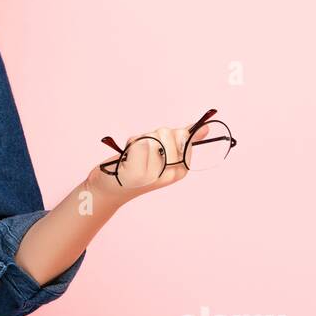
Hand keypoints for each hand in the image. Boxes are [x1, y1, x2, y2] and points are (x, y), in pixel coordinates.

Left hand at [88, 120, 207, 203]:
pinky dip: (129, 145)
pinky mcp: (138, 174)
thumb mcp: (164, 153)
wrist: (110, 187)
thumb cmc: (137, 166)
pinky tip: (127, 160)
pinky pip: (137, 143)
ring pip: (150, 137)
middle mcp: (171, 174)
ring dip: (139, 141)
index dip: (167, 135)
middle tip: (144, 153)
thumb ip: (183, 141)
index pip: (183, 135)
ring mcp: (156, 175)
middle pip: (166, 132)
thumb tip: (205, 128)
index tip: (159, 148)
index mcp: (181, 169)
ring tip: (135, 157)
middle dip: (152, 136)